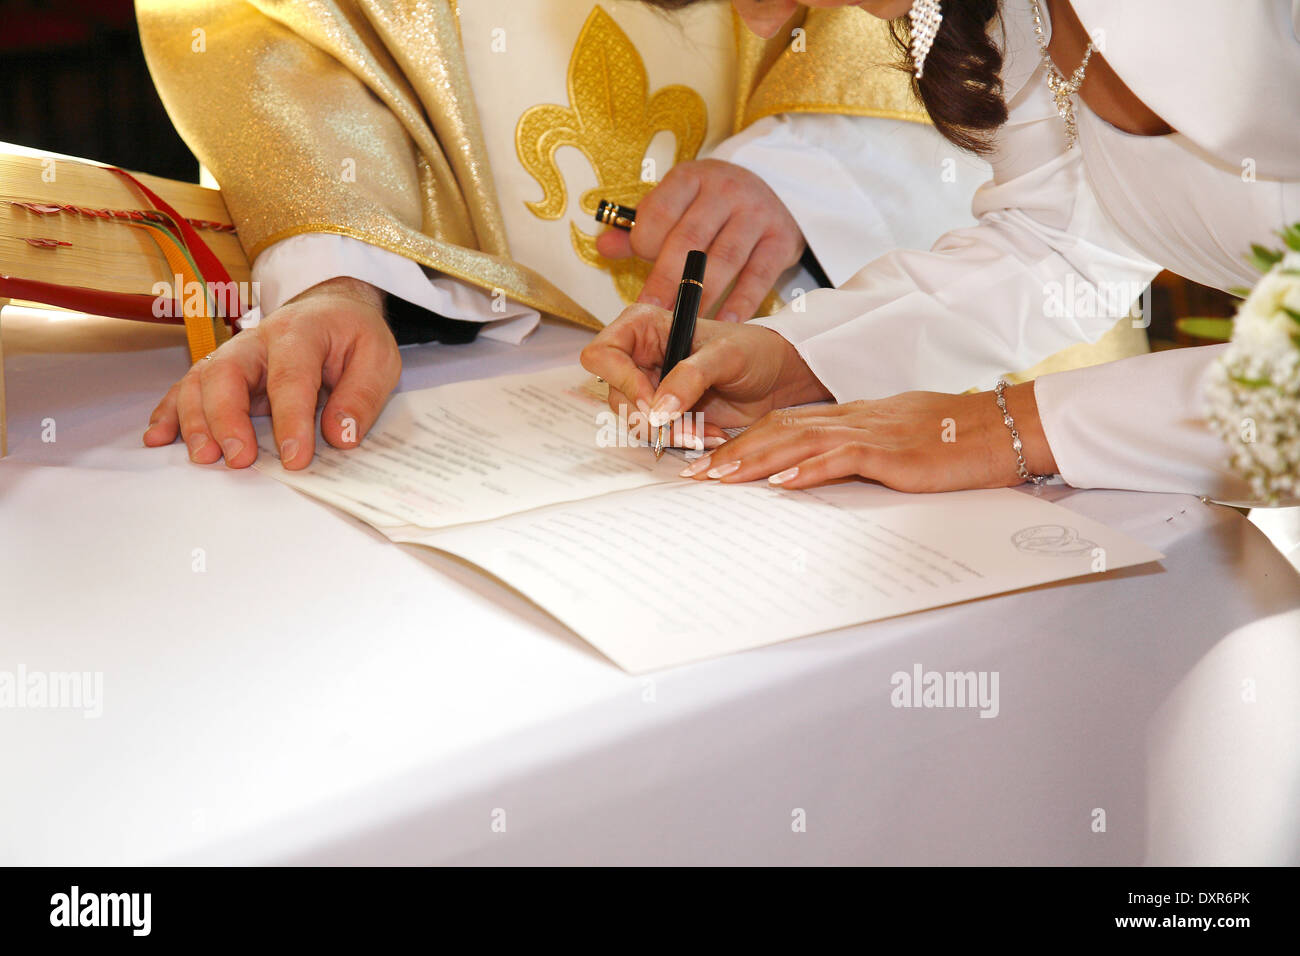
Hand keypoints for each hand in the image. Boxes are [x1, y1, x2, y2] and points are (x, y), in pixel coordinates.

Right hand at [143, 276, 399, 469]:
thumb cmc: (353, 336)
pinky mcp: (221, 369)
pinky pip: (187, 387)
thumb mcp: (379, 358)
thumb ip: (362, 396)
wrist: (331, 308)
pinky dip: (170, 412)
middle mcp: (258, 340)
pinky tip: (158, 437)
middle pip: (227, 372)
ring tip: (202, 457)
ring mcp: (234, 353)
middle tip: (238, 460)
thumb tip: (339, 437)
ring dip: (195, 420)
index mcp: (301, 333)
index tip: (296, 459)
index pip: (290, 377)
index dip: (290, 421)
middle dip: (227, 419)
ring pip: (200, 380)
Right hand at [579, 302, 830, 447]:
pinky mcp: (664, 414)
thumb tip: (657, 410)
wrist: (779, 378)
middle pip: (615, 395)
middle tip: (687, 428)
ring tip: (707, 432)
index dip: (621, 381)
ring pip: (634, 421)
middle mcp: (639, 357)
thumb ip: (690, 377)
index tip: (651, 404)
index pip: (603, 354)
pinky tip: (711, 434)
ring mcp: (650, 387)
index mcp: (643, 327)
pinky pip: (656, 435)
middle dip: (649, 418)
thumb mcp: (726, 356)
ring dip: (668, 434)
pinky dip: (681, 440)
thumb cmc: (756, 350)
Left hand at [595, 159, 804, 322]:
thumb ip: (640, 228)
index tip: (640, 274)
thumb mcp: (678, 204)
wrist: (780, 193)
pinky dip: (741, 303)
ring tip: (683, 326)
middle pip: (690, 239)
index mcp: (691, 178)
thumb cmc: (715, 206)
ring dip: (701, 297)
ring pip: (724, 259)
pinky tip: (725, 325)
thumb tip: (603, 246)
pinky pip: (758, 276)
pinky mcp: (781, 239)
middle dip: (668, 281)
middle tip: (653, 314)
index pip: (660, 212)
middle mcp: (725, 190)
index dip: (645, 246)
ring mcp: (757, 213)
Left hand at [677, 384, 1058, 492]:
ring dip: (753, 461)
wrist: (1001, 428)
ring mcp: (870, 432)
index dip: (741, 442)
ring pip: (797, 440)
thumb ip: (856, 452)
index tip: (708, 463)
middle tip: (691, 475)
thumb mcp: (894, 443)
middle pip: (777, 430)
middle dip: (730, 453)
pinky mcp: (892, 452)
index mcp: (850, 417)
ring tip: (717, 479)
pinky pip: (841, 458)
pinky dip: (808, 469)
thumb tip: (818, 471)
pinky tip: (780, 482)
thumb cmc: (953, 440)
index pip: (783, 425)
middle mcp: (851, 419)